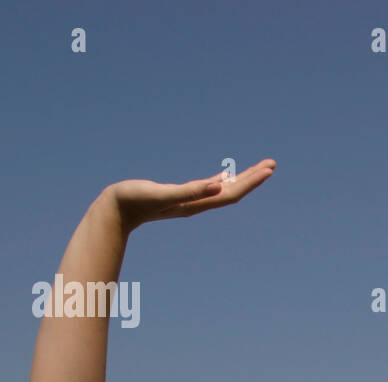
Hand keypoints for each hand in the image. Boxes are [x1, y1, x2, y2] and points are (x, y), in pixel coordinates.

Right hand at [104, 158, 276, 233]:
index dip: (251, 181)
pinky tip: (226, 177)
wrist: (115, 211)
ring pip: (222, 189)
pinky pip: (207, 188)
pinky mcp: (180, 196)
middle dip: (253, 178)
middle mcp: (198, 203)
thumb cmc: (135, 200)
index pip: (231, 193)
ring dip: (241, 179)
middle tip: (272, 164)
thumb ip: (190, 191)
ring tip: (259, 169)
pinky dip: (220, 181)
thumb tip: (218, 186)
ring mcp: (190, 200)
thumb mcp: (163, 194)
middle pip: (233, 191)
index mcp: (197, 203)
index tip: (268, 170)